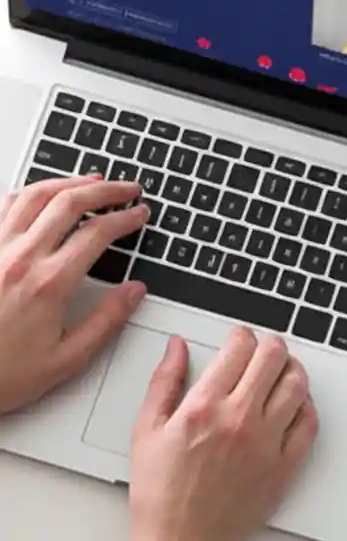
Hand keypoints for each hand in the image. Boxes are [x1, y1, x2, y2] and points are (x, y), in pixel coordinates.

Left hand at [0, 175, 148, 415]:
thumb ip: (106, 321)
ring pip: (35, 195)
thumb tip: (133, 292)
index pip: (98, 233)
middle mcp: (19, 258)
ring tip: (91, 180)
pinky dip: (30, 191)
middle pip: (69, 202)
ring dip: (69, 181)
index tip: (139, 214)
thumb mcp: (65, 360)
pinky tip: (43, 193)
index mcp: (48, 284)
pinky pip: (4, 205)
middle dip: (106, 189)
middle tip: (126, 188)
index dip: (125, 217)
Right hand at [129, 328, 318, 540]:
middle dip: (271, 344)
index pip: (239, 349)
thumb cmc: (161, 493)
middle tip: (265, 348)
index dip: (242, 336)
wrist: (180, 539)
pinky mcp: (284, 466)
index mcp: (203, 407)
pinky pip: (309, 424)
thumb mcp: (146, 431)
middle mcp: (239, 420)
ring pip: (297, 385)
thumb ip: (164, 382)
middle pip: (274, 358)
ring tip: (283, 370)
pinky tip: (295, 404)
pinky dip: (306, 406)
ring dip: (292, 369)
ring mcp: (266, 443)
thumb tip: (177, 348)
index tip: (240, 338)